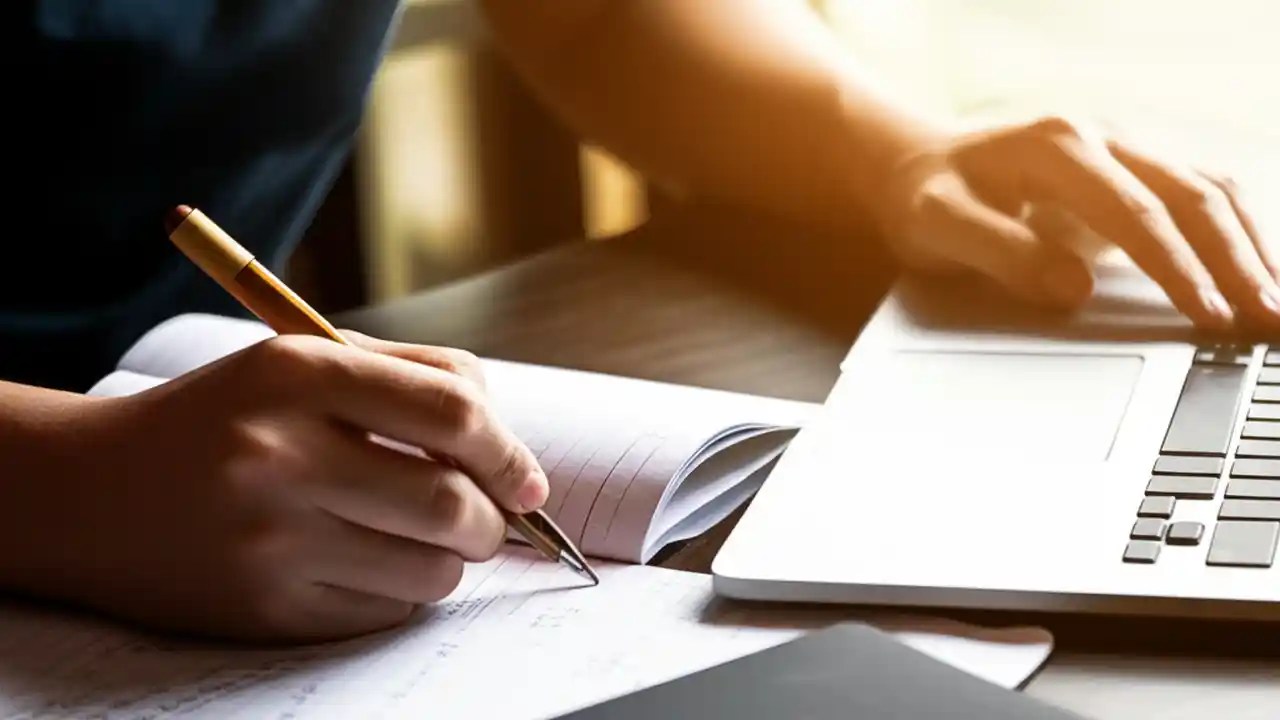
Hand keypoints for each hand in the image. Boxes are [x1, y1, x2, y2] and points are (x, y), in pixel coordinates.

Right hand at [31, 333, 546, 641]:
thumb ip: (412, 381)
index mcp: (298, 374)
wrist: (95, 491)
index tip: (528, 481)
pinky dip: (403, 593)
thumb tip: (512, 452)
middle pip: (450, 503)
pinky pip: (384, 612)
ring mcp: (269, 539)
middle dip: (494, 521)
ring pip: (430, 570)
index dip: (509, 451)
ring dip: (453, 560)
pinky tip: (372, 565)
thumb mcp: (303, 364)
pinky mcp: (264, 608)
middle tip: (489, 521)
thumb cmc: (226, 420)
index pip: (452, 411)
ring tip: (430, 541)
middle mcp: (281, 455)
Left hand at [877, 115, 1279, 329]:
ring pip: (1208, 190)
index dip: (1176, 266)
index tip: (1206, 312)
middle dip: (1237, 259)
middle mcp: (1101, 138)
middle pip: (1191, 195)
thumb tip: (1072, 288)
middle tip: (1267, 317)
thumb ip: (1001, 252)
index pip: (1136, 211)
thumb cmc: (927, 196)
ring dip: (1248, 245)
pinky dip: (1234, 234)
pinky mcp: (1130, 175)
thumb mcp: (937, 225)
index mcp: (1058, 146)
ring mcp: (1122, 152)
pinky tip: (1252, 273)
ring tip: (1275, 304)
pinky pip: (1198, 196)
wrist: (915, 163)